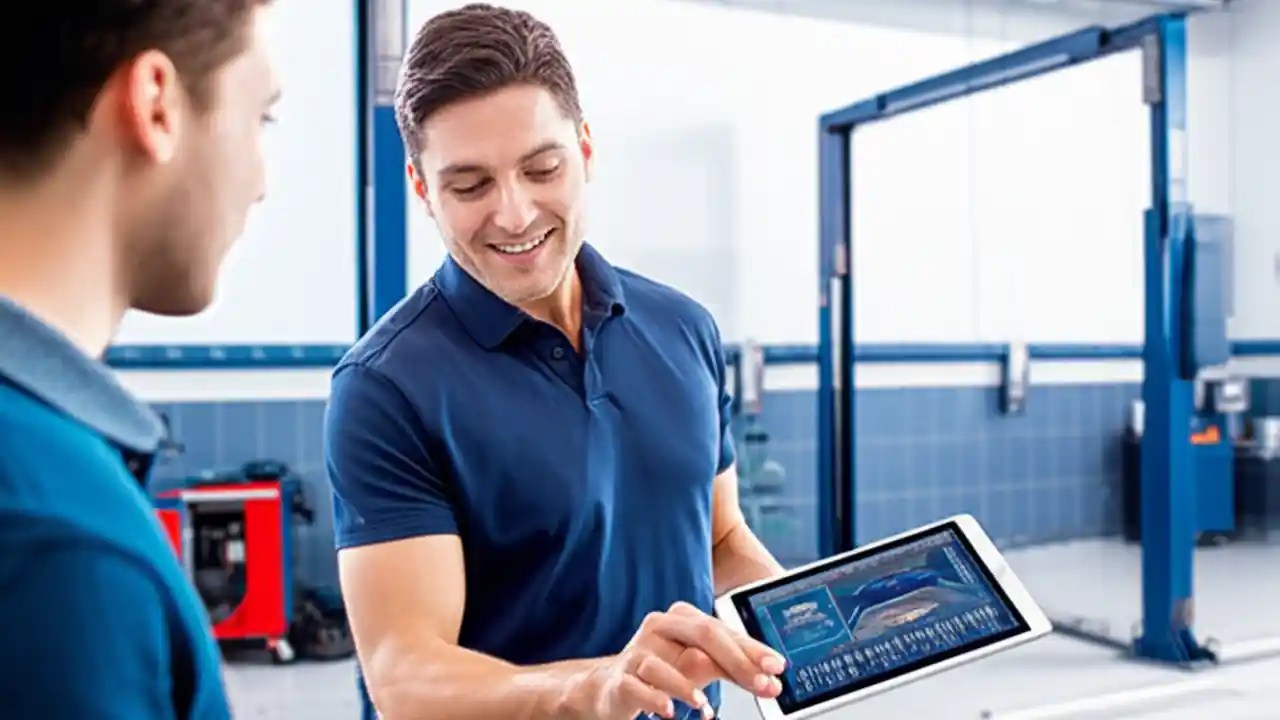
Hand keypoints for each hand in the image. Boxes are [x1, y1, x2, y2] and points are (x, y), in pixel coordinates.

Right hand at [561, 601, 786, 718]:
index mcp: (683, 619)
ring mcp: (637, 652)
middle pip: (702, 636)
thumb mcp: (697, 665)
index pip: (722, 629)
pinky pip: (638, 686)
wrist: (612, 688)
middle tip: (762, 686)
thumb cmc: (662, 672)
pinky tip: (670, 710)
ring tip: (706, 706)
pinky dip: (656, 699)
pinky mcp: (620, 677)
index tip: (777, 667)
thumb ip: (729, 667)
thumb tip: (767, 679)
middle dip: (737, 662)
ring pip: (665, 663)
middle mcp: (660, 628)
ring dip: (689, 687)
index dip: (752, 649)